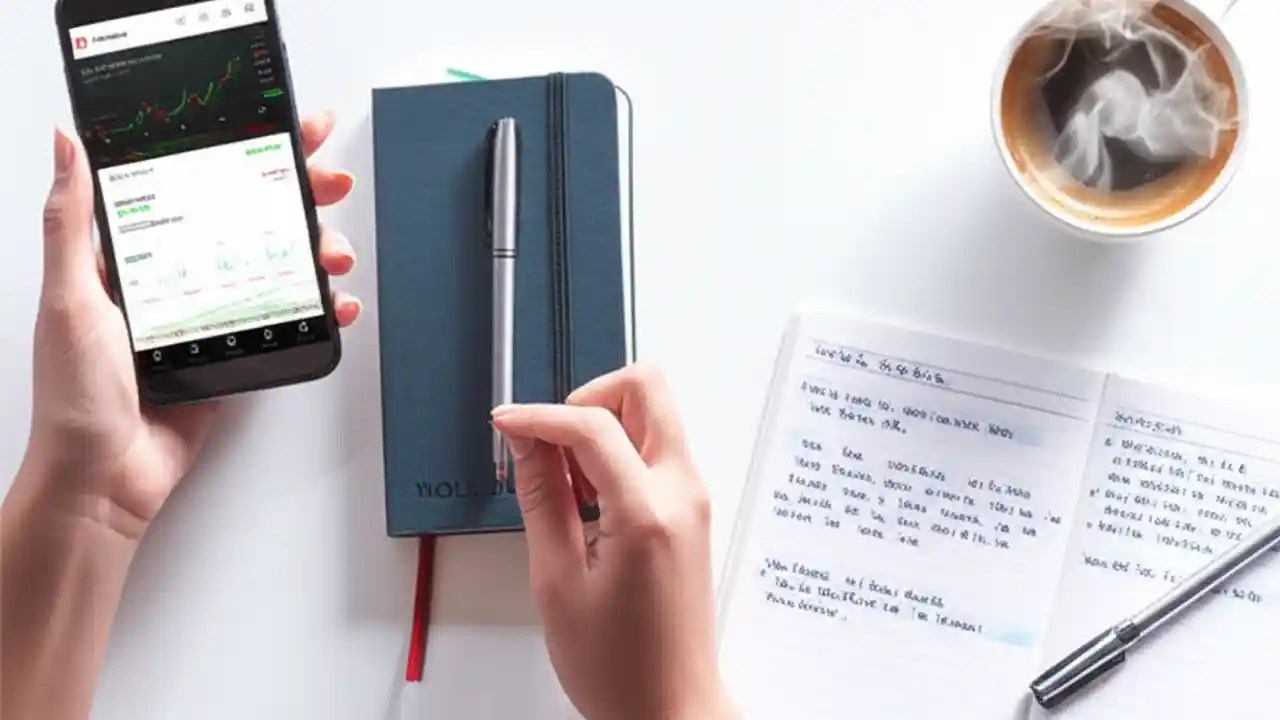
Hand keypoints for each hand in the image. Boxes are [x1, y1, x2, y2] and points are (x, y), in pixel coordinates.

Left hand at [20, 115, 360, 538]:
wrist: (105, 477)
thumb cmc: (75, 395)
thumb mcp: (69, 296)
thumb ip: (70, 222)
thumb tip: (66, 144)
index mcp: (134, 254)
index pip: (194, 185)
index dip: (240, 153)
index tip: (281, 130)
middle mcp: (175, 277)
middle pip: (247, 220)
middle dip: (296, 196)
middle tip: (329, 184)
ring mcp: (209, 315)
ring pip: (275, 265)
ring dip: (316, 252)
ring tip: (333, 252)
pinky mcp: (233, 353)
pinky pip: (286, 320)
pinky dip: (321, 310)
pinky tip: (338, 303)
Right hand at [491, 365, 736, 719]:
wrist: (670, 708)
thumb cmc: (619, 667)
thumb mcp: (557, 580)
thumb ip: (540, 499)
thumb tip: (526, 443)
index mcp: (649, 513)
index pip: (593, 425)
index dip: (540, 416)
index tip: (507, 425)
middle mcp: (683, 494)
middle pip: (646, 388)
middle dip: (589, 398)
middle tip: (550, 443)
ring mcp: (693, 499)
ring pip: (653, 413)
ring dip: (604, 426)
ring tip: (565, 486)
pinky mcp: (690, 510)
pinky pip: (656, 448)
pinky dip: (618, 451)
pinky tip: (586, 499)